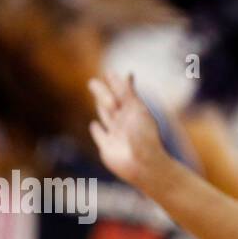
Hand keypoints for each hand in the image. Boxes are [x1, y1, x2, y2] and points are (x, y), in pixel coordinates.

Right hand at [87, 72, 173, 191]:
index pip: (122, 92)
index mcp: (133, 111)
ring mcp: (116, 134)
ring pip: (105, 117)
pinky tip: (94, 124)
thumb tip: (128, 74)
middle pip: (110, 103)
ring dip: (100, 107)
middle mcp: (124, 121)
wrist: (144, 165)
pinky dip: (96, 130)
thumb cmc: (143, 137)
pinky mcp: (107, 147)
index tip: (110, 72)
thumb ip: (129, 95)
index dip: (115, 83)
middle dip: (102, 93)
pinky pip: (100, 135)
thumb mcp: (136, 111)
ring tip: (98, 99)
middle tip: (92, 82)